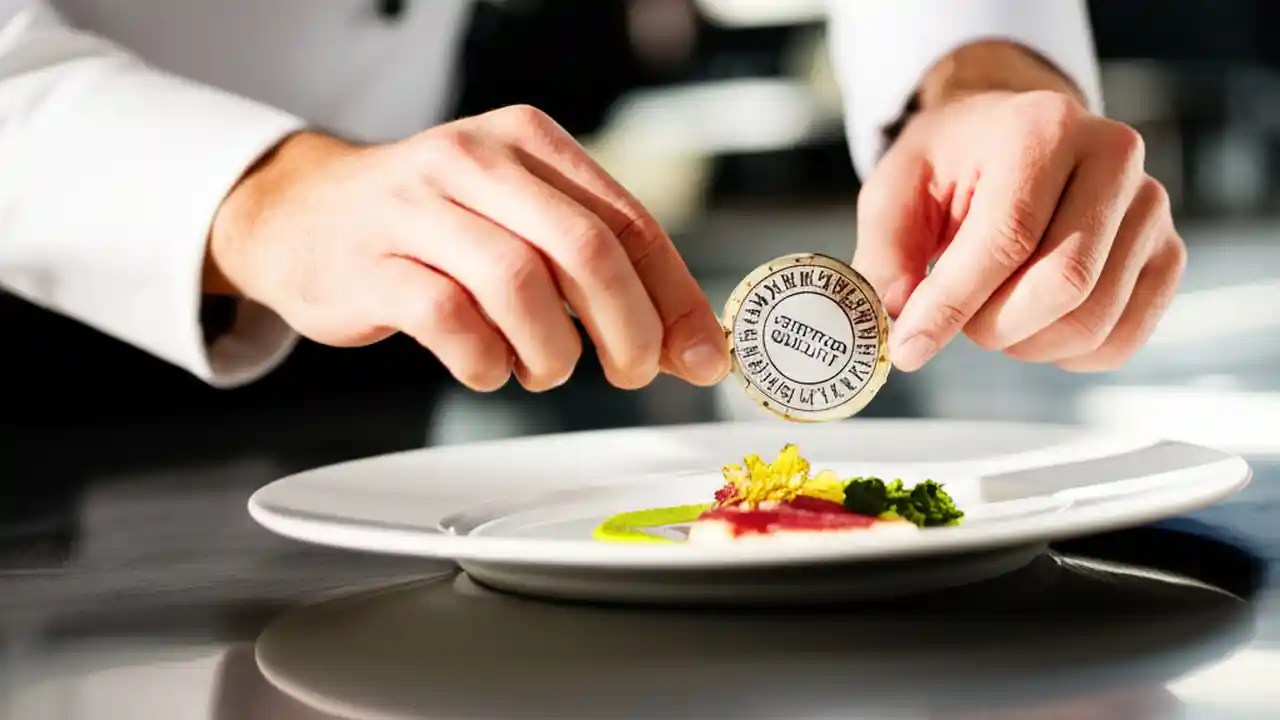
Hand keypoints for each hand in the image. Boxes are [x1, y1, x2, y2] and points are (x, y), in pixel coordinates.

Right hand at [205, 105, 728, 391]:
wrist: (300, 215)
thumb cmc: (430, 227)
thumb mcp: (518, 220)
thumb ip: (598, 269)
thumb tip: (687, 344)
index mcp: (526, 142)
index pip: (627, 221)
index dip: (672, 297)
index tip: (699, 355)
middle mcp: (473, 159)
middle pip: (584, 249)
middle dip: (627, 328)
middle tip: (630, 373)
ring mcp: (414, 208)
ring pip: (518, 283)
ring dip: (551, 351)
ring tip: (544, 369)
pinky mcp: (368, 263)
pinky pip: (448, 320)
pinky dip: (485, 361)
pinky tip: (488, 367)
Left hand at [855, 66, 1185, 373]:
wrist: (1015, 136)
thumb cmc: (953, 163)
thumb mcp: (896, 189)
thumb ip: (885, 252)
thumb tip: (895, 312)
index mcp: (1042, 128)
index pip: (1006, 239)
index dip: (952, 305)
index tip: (907, 348)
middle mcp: (1113, 157)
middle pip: (1064, 284)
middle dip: (992, 325)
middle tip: (955, 320)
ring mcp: (1151, 205)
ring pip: (1093, 320)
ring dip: (1025, 343)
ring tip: (991, 312)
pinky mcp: (1168, 251)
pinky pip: (1123, 338)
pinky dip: (1067, 355)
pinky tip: (1033, 326)